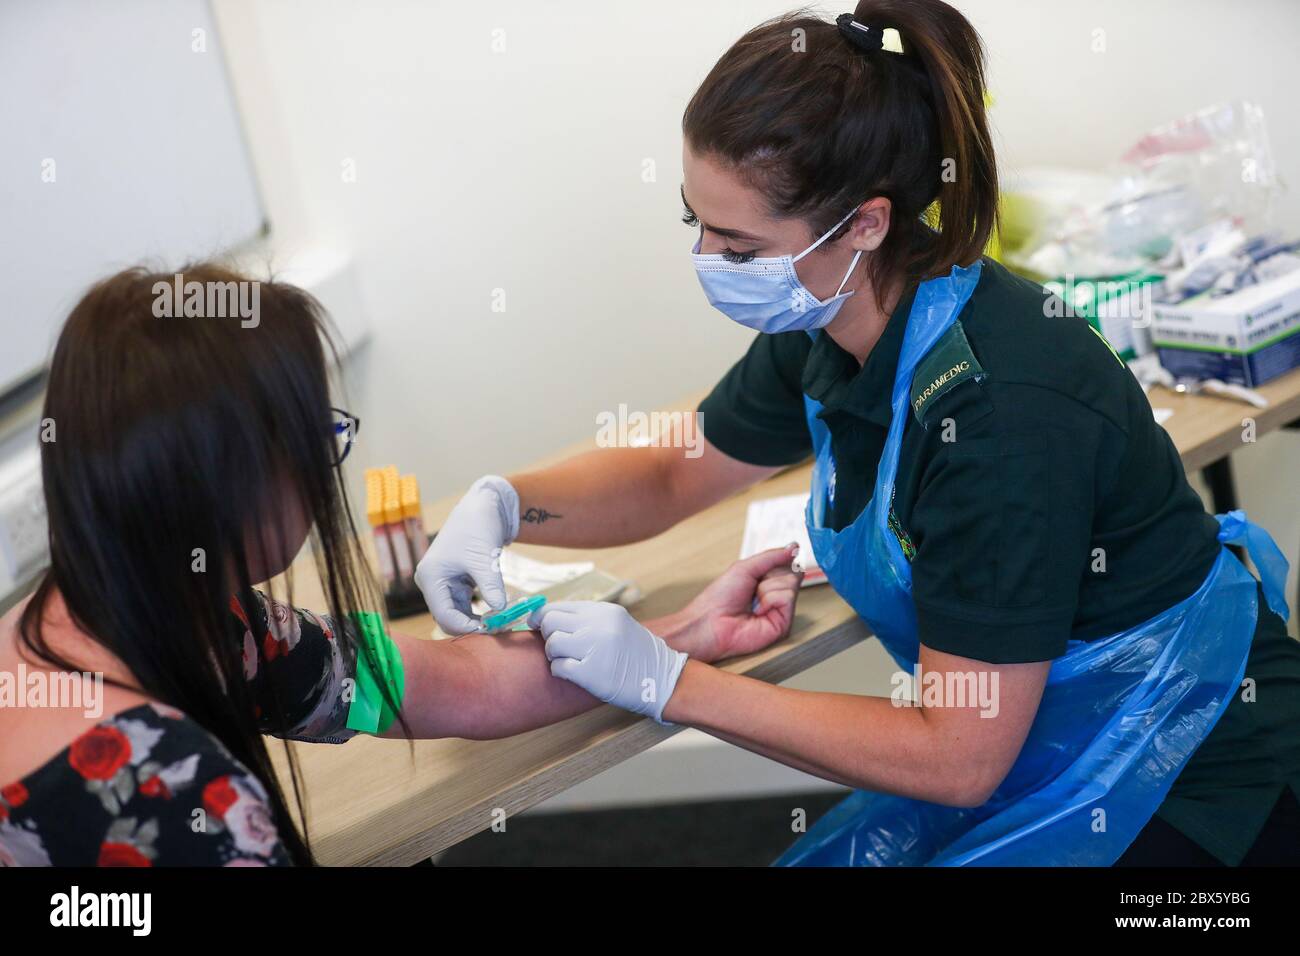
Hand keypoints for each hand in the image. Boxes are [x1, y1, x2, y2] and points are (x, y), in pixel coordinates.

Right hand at [415, 475, 519, 633]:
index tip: (490, 629)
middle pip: (448, 617)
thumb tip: (500, 611)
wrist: (484, 507)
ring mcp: (443, 583)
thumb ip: (491, 586)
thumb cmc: (478, 527)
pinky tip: (498, 613)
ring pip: (457, 614)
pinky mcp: (456, 583)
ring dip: (477, 620)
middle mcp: (432, 582)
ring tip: (501, 622)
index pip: (443, 615)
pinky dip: (480, 611)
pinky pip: (465, 606)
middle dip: (472, 626)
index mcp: (430, 576)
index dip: (466, 626)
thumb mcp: (484, 558)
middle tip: (499, 629)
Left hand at [529, 601, 686, 723]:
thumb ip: (588, 619)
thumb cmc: (636, 654)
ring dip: (555, 655)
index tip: (536, 625)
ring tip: (571, 660)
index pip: (557, 606)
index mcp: (604, 611)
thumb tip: (546, 618)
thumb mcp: (617, 625)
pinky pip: (558, 667)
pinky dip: (561, 671)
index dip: (541, 617)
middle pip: (550, 622)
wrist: (662, 679)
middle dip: (548, 636)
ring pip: (552, 644)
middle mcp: (599, 625)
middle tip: (559, 646)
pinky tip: (574, 673)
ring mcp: (595, 648)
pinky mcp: (592, 673)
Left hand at [671, 544, 802, 662]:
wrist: (711, 622)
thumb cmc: (720, 598)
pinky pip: (787, 597)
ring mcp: (781, 610)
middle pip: (793, 572)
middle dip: (770, 576)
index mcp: (767, 582)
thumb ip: (772, 557)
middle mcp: (776, 596)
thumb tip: (794, 547)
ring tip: (753, 602)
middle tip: (754, 588)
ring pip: (791, 583)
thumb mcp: (745, 568)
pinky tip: (757, 611)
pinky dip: (769, 599)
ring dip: (766, 588)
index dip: (780, 561)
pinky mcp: (784, 624)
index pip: (788, 564)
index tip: (766, 568)